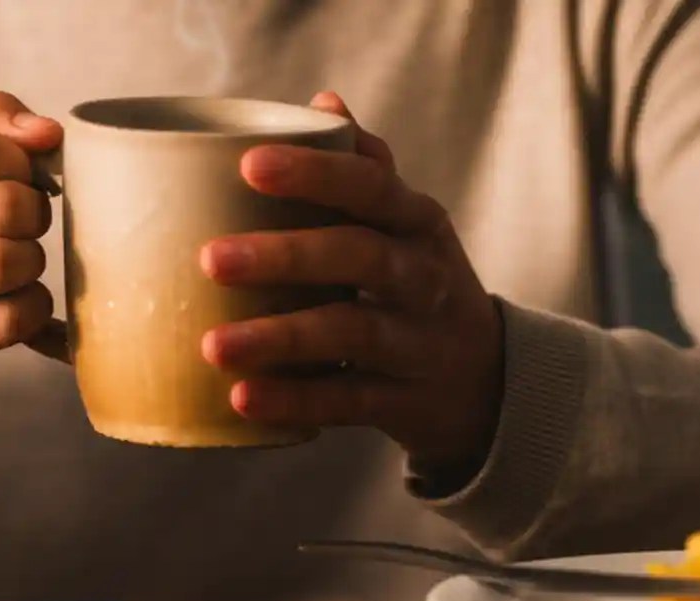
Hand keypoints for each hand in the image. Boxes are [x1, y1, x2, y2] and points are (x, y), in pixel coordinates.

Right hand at [0, 91, 60, 400]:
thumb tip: (48, 134)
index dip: (20, 163)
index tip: (18, 177)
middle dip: (33, 212)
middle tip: (25, 221)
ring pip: (3, 265)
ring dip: (32, 261)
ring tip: (17, 258)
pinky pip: (6, 323)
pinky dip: (32, 308)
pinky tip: (17, 298)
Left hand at [200, 92, 504, 468]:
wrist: (488, 380)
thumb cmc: (419, 283)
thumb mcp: (407, 225)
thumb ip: (366, 169)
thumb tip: (323, 99)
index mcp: (417, 222)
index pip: (371, 187)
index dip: (315, 175)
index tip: (249, 165)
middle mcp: (425, 278)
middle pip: (361, 257)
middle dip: (286, 256)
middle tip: (212, 259)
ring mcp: (418, 343)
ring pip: (353, 333)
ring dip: (281, 337)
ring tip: (214, 346)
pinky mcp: (405, 402)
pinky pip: (349, 400)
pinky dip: (297, 401)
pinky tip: (244, 399)